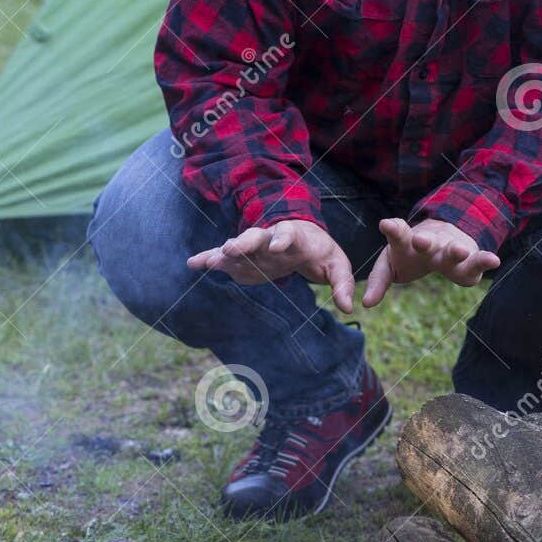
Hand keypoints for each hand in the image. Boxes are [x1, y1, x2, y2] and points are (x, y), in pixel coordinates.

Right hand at [187, 219, 356, 312]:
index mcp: (295, 237)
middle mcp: (270, 238)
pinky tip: (192, 263)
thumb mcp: (337, 265)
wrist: (302, 243)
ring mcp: (254, 248)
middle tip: (231, 248)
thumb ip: (343, 284)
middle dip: (244, 242)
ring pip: (236, 246)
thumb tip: (349, 307)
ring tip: (209, 258)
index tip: (278, 246)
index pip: (288, 235)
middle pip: (256, 237)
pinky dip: (208, 259)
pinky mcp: (242, 260)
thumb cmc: (320, 253)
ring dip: (223, 252)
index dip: (283, 239)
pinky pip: (223, 258)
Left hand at [361, 218, 500, 307]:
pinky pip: (476, 262)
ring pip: (452, 250)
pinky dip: (484, 260)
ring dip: (455, 251)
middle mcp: (429, 243)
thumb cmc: (410, 255)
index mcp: (405, 242)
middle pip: (427, 242)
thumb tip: (364, 304)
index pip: (398, 236)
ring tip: (459, 251)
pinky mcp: (468, 261)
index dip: (393, 230)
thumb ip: (378, 281)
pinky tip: (494, 260)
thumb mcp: (390, 265)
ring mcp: (450, 249)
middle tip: (420, 240)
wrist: (444, 236)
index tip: (385, 223)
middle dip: (424, 241)